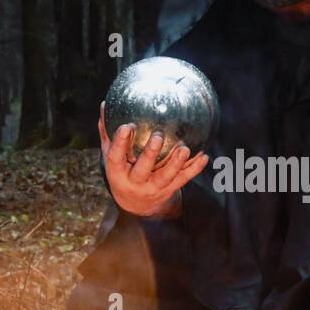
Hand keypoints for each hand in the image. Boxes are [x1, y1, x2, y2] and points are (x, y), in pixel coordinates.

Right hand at [98, 102, 208, 218]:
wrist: (136, 204)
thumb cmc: (122, 171)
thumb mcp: (110, 156)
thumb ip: (107, 132)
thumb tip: (105, 104)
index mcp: (118, 172)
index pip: (115, 157)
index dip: (120, 142)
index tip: (127, 126)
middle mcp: (135, 182)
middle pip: (142, 168)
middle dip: (150, 153)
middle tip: (158, 136)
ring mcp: (154, 187)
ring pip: (166, 176)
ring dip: (176, 163)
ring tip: (185, 148)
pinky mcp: (169, 190)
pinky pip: (183, 179)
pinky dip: (194, 169)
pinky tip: (204, 156)